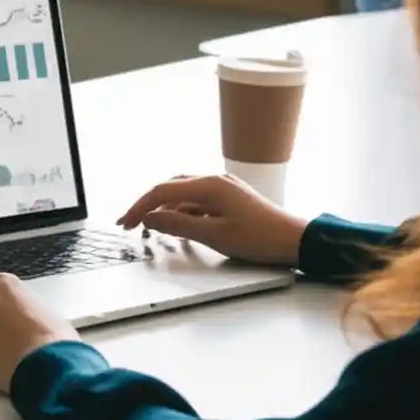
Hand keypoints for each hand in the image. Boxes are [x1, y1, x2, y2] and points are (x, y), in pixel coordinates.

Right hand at [116, 174, 307, 266]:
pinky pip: (198, 200)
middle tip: (131, 224)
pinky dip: (182, 211)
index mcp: (208, 186)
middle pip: (170, 187)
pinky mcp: (231, 197)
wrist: (294, 239)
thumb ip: (177, 225)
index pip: (162, 191)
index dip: (140, 207)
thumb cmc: (258, 238)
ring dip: (164, 208)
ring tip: (151, 227)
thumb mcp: (213, 235)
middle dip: (148, 204)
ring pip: (183, 193)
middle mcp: (214, 180)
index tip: (124, 223)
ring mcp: (224, 187)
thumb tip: (149, 218)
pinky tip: (179, 226)